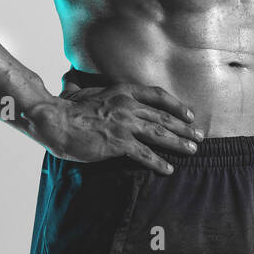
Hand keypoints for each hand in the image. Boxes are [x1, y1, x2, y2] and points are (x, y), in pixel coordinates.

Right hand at [30, 83, 203, 174]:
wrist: (54, 119)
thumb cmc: (64, 107)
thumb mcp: (82, 92)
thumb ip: (89, 90)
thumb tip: (74, 84)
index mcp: (122, 91)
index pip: (157, 96)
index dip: (176, 105)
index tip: (189, 114)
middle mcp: (128, 105)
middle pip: (164, 116)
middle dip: (184, 127)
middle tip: (199, 136)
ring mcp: (124, 124)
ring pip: (160, 133)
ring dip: (179, 142)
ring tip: (192, 150)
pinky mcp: (118, 143)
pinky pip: (145, 154)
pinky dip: (159, 162)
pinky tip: (169, 169)